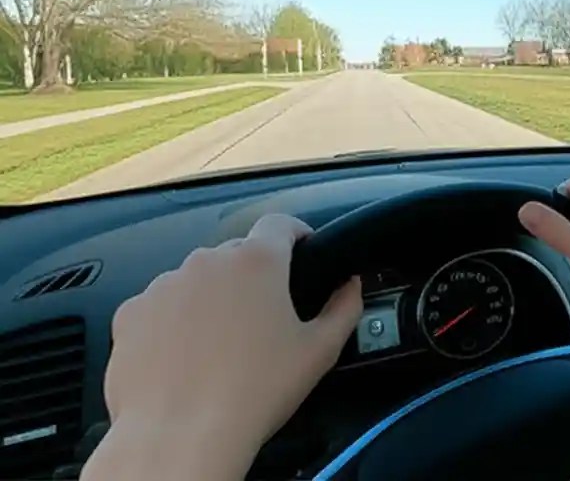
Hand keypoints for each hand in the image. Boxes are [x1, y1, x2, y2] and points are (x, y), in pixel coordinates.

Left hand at [87, 215, 362, 478]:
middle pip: (238, 255)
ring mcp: (163, 286)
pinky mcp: (132, 314)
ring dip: (212, 300)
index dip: (297, 234)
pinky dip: (174, 324)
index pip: (281, 223)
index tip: (302, 249)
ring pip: (197, 280)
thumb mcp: (320, 351)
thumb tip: (350, 286)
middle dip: (253, 279)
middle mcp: (207, 263)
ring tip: (222, 347)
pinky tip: (188, 358)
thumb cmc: (253, 394)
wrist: (180, 435)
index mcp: (257, 262)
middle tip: (265, 320)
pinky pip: (161, 307)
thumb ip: (344, 307)